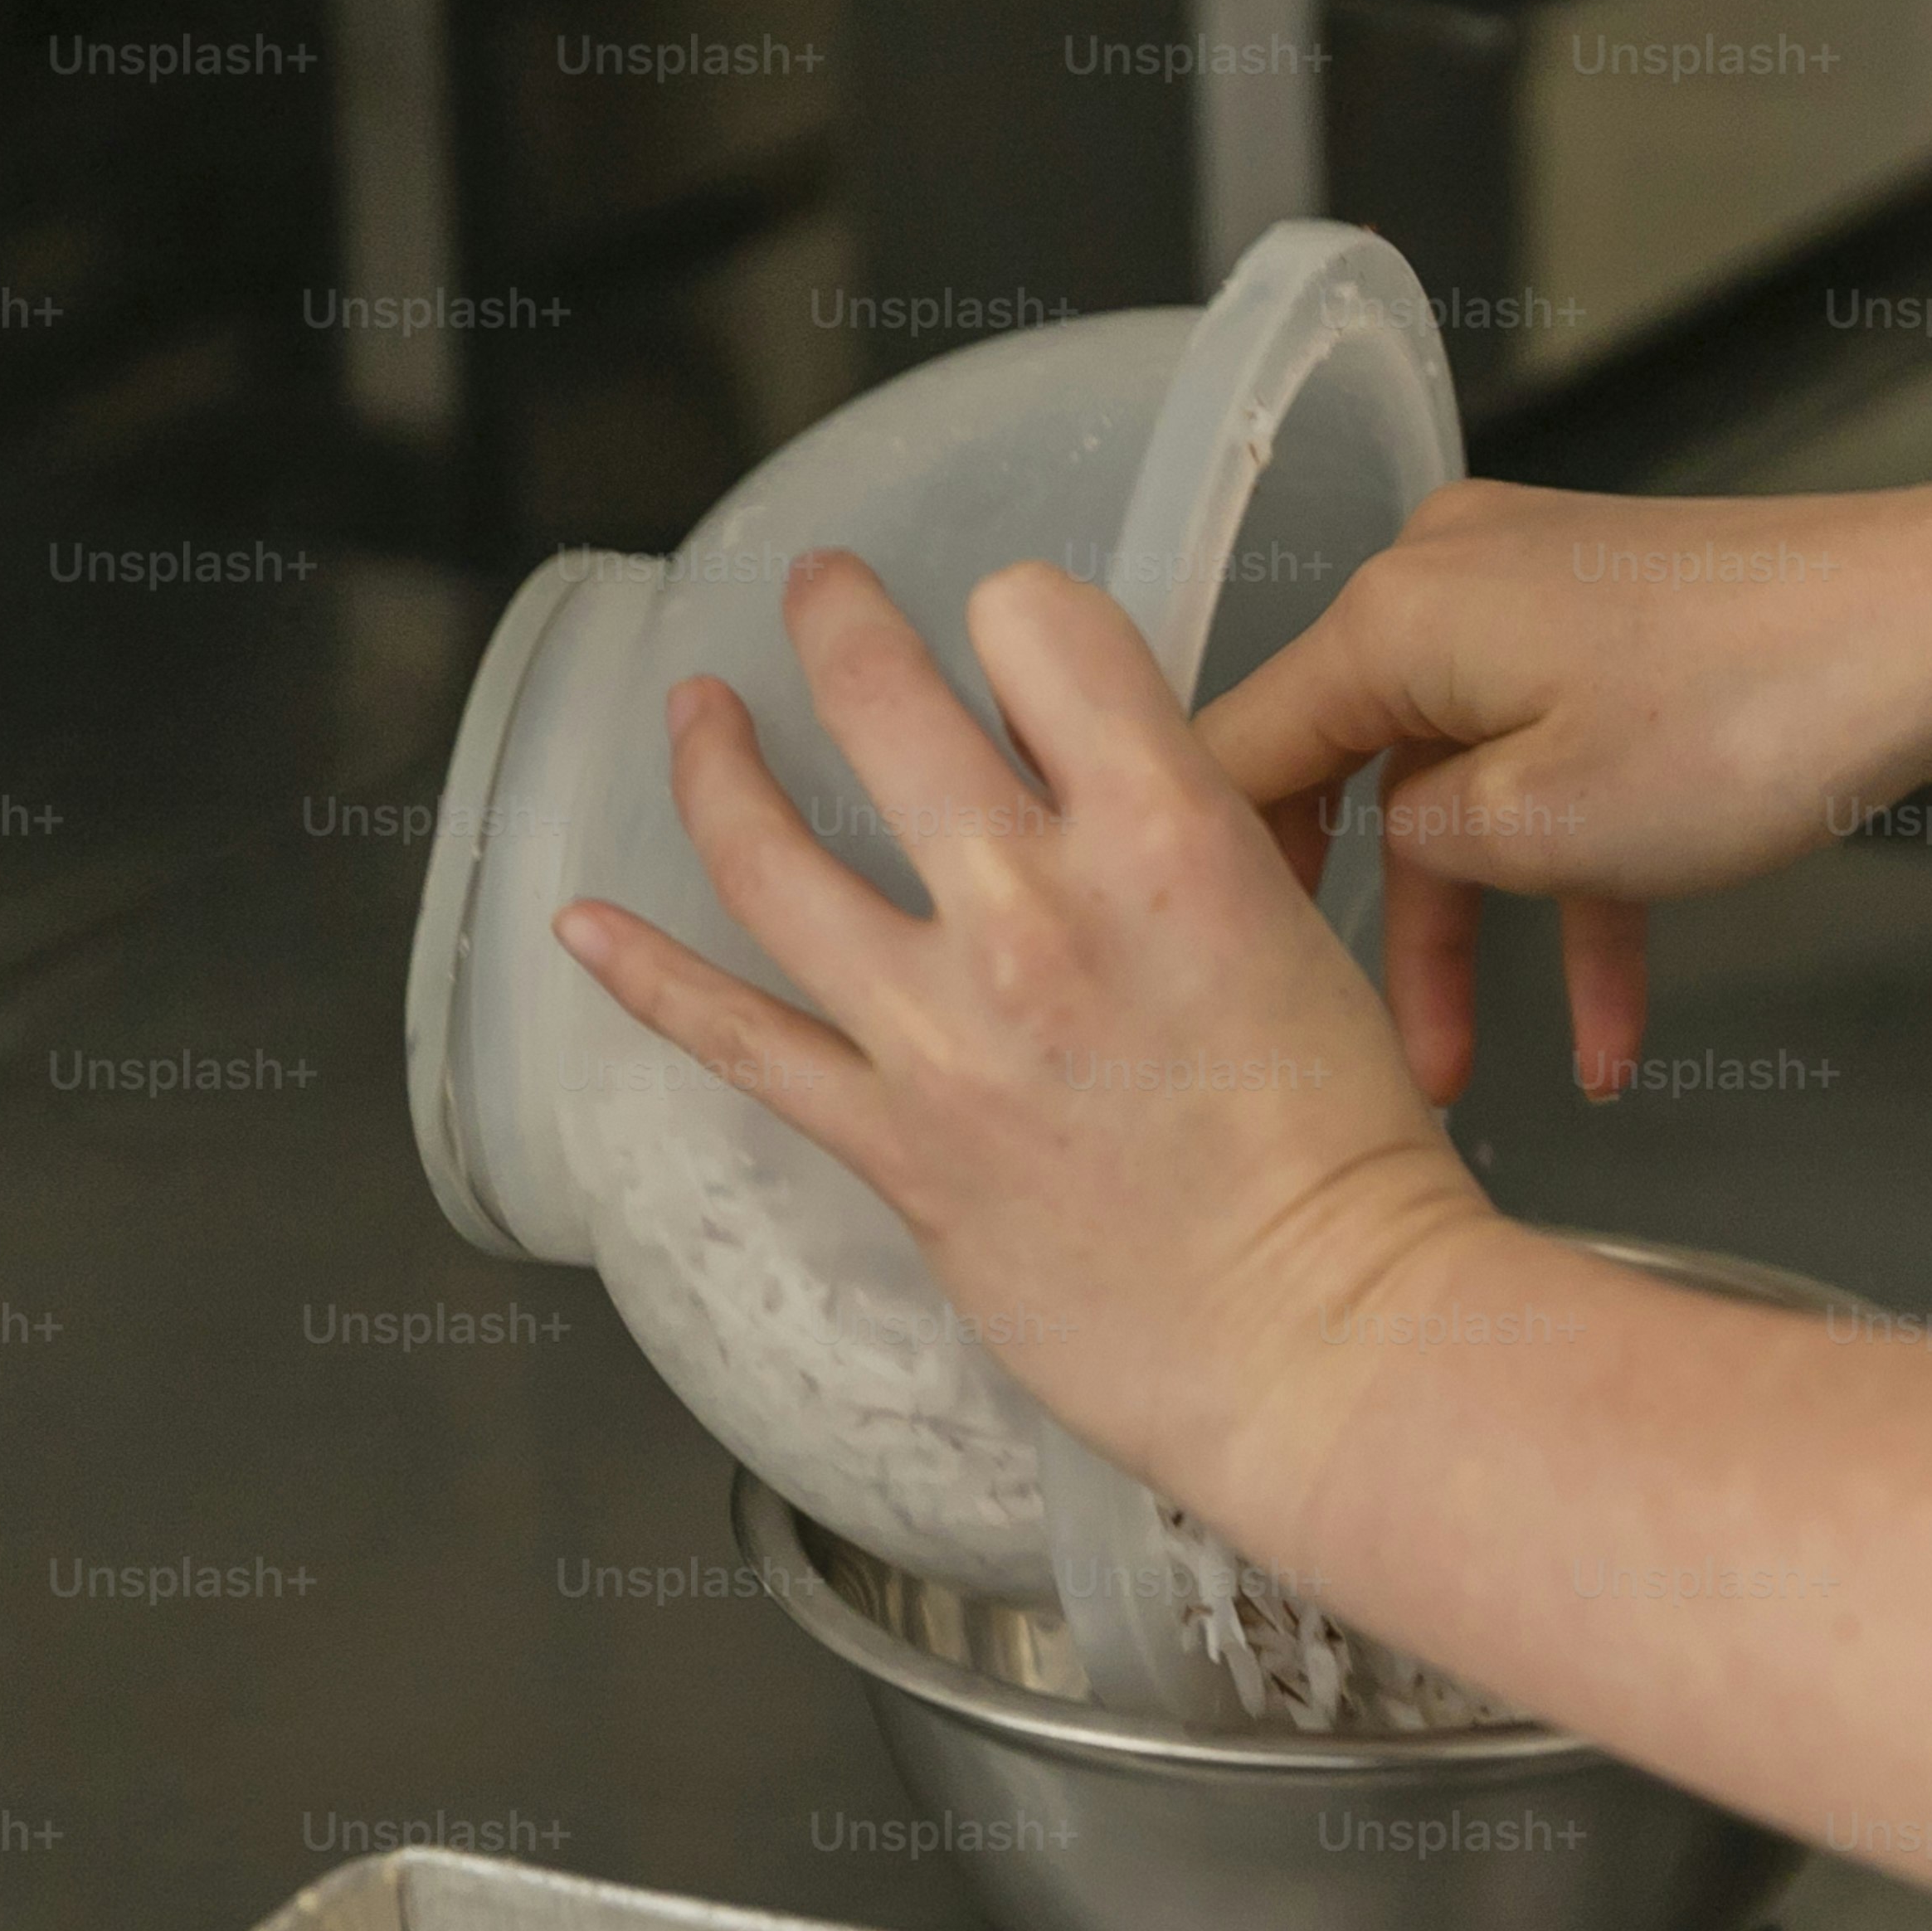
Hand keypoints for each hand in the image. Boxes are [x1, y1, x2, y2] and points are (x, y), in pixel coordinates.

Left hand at [553, 551, 1502, 1514]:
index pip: (1039, 622)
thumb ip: (1179, 831)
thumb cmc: (1345, 1146)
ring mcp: (942, 1028)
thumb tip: (1078, 764)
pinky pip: (732, 1036)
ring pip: (768, 849)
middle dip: (840, 619)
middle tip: (821, 595)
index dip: (1018, 610)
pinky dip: (642, 973)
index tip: (1012, 641)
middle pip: (882, 696)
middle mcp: (1034, 909)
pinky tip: (587, 927)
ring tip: (698, 712)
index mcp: (1167, 835)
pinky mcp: (891, 1140)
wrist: (1320, 1335)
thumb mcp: (1294, 926)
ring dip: (716, 760)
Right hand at [1195, 475, 1931, 1100]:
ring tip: (1473, 1081)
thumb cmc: (1760, 708)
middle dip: (1362, 931)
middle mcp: (1448, 585)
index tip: (1186, 974)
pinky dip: (1575, 889)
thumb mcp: (1548, 825)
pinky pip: (1562, 776)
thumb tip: (1402, 849)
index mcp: (1395, 613)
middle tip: (1329, 1050)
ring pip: (1468, 795)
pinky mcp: (1626, 638)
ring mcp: (1542, 605)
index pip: (1240, 742)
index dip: (1207, 865)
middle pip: (1352, 775)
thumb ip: (1427, 846)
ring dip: (1480, 937)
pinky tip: (1613, 1030)